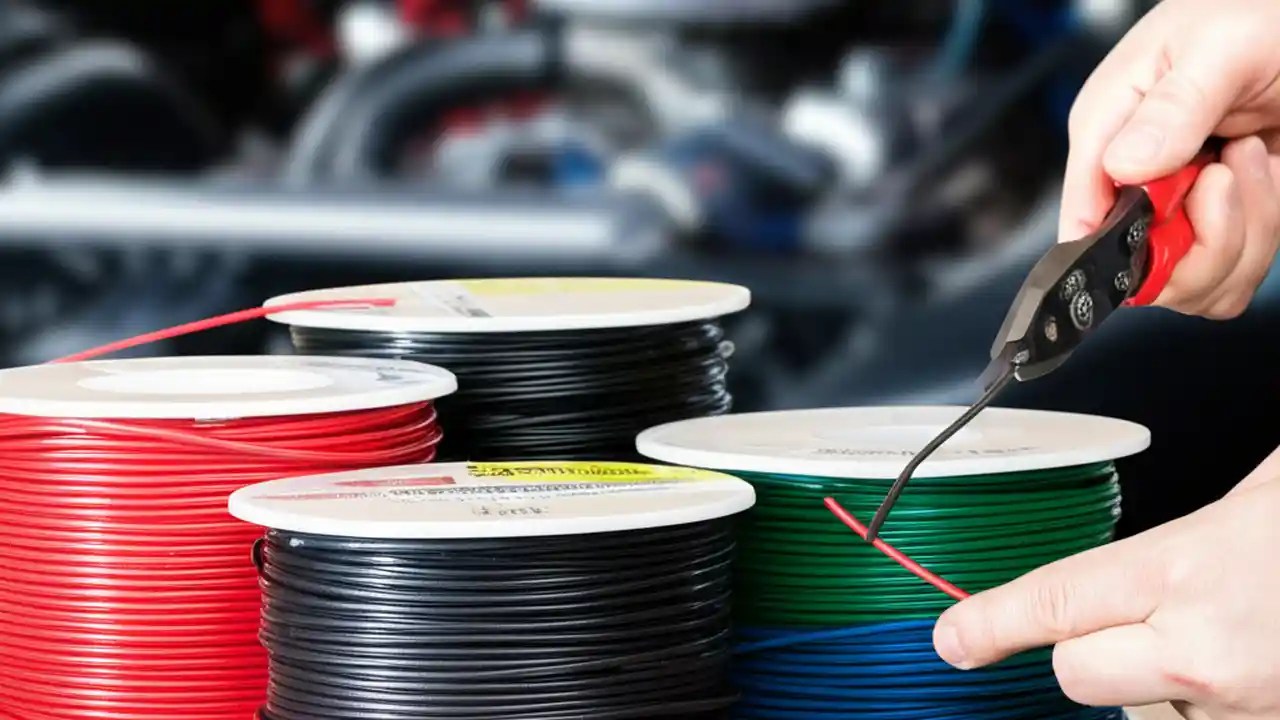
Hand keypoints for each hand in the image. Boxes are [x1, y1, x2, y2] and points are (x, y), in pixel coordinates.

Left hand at [931, 445, 1279, 718]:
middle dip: (1082, 646)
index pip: (1053, 602)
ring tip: (1228, 620)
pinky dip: (1212, 688)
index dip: (991, 622)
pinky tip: (1252, 649)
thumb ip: (1168, 534)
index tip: (952, 638)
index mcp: (1184, 572)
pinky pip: (1203, 714)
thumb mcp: (1256, 493)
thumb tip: (1110, 558)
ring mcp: (1239, 704)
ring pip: (1145, 698)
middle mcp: (1202, 651)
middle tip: (1136, 608)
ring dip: (1159, 670)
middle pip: (1073, 673)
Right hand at [1062, 0, 1279, 317]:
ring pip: (1194, 284)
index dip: (1121, 246)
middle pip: (1142, 273)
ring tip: (1250, 159)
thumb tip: (1124, 167)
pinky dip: (1263, 238)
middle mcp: (1136, 179)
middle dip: (1202, 243)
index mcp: (1107, 133)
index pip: (1084, 224)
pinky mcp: (1227, 220)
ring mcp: (1182, 206)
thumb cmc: (1252, 12)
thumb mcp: (1216, 47)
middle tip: (1227, 175)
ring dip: (1243, 234)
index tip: (1173, 222)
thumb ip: (1171, 108)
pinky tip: (1264, 175)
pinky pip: (1235, 273)